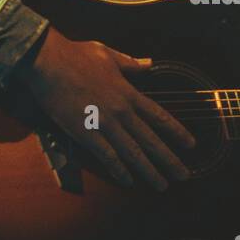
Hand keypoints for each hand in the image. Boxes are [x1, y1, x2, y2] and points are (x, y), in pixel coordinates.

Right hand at [17, 27, 195, 190]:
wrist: (48, 62)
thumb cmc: (76, 55)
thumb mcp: (108, 54)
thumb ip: (131, 63)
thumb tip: (148, 63)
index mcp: (128, 93)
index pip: (160, 117)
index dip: (177, 132)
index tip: (191, 145)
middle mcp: (121, 112)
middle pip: (151, 140)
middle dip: (170, 160)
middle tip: (184, 175)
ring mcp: (104, 124)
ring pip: (133, 153)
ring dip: (149, 171)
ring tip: (162, 185)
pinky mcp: (85, 133)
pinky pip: (106, 156)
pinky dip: (119, 170)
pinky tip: (128, 181)